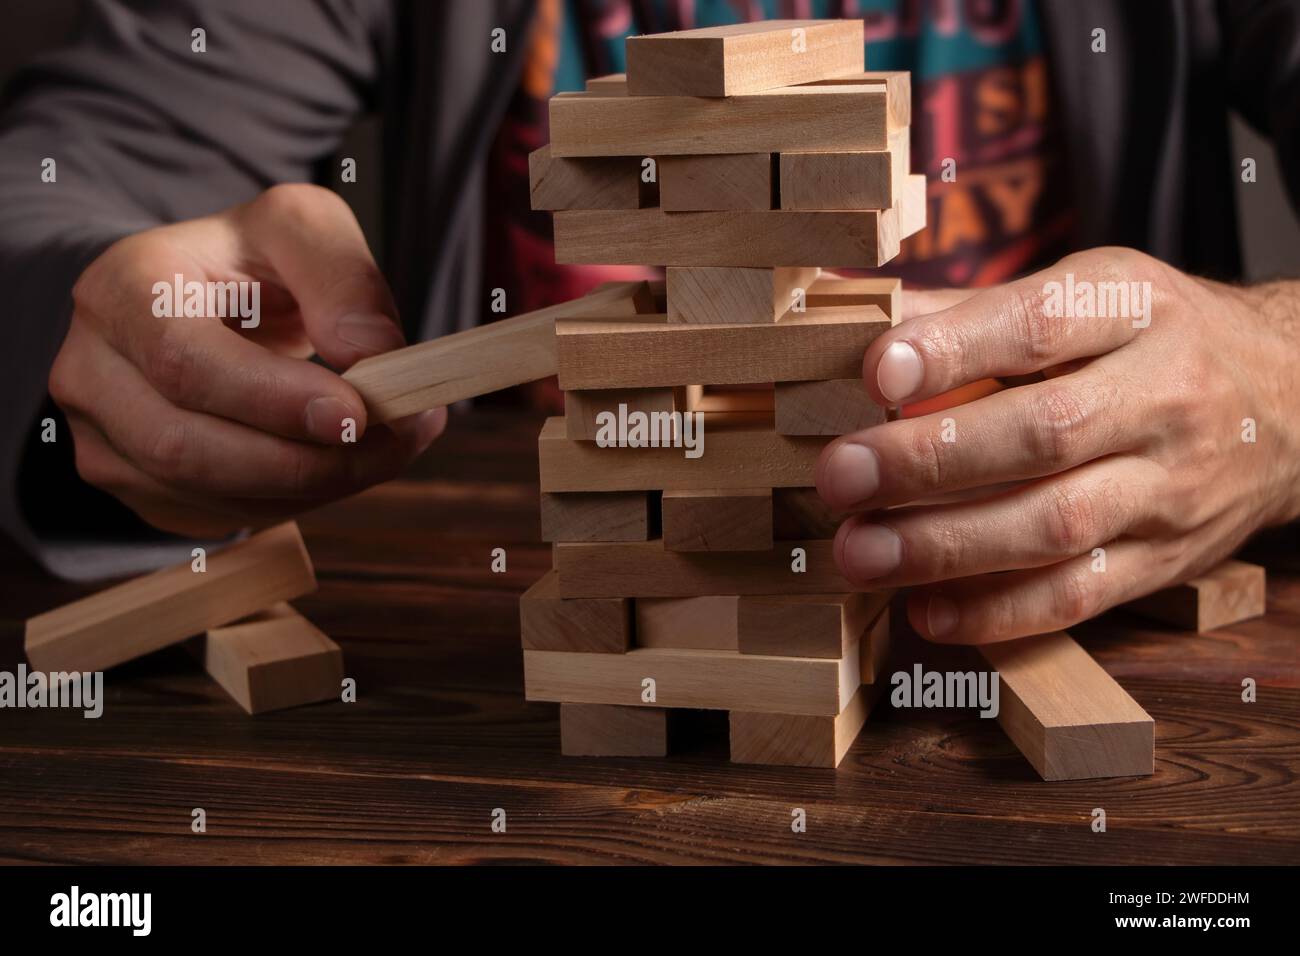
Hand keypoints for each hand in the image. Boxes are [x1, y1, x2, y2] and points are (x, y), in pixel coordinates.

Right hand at [49, 184, 443, 536]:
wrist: (205, 303)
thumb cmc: (250, 264)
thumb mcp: (302, 230)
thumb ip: (342, 276)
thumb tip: (371, 352)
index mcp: (122, 290)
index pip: (182, 361)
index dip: (271, 399)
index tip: (355, 414)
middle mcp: (92, 371)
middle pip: (187, 447)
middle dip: (307, 459)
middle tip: (398, 438)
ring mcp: (103, 440)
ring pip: (211, 495)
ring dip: (317, 484)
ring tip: (387, 445)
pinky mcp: (138, 488)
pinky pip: (223, 516)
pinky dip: (298, 499)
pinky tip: (338, 461)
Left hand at [816, 248, 1299, 642]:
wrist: (1289, 401)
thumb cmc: (1149, 339)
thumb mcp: (1087, 293)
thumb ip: (973, 311)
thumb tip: (853, 317)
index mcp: (1134, 310)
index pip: (1040, 325)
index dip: (953, 349)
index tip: (876, 370)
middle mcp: (1163, 396)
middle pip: (1043, 433)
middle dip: (930, 461)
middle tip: (841, 477)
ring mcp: (1171, 486)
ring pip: (1056, 525)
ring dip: (946, 547)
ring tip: (860, 553)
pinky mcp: (1168, 559)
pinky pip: (1079, 595)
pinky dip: (996, 612)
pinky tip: (924, 609)